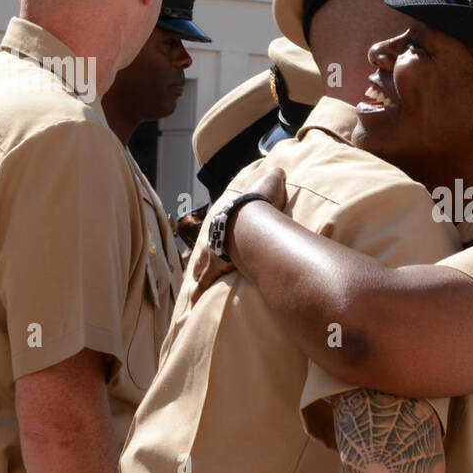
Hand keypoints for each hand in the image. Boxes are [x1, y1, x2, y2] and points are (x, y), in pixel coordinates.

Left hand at [191, 167, 287, 298]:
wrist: (250, 218)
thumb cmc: (258, 202)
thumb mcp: (267, 182)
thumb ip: (272, 177)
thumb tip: (278, 169)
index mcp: (225, 220)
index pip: (220, 229)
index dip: (218, 236)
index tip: (216, 242)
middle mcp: (215, 237)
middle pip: (206, 251)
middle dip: (202, 260)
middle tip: (198, 269)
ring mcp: (212, 253)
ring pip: (202, 268)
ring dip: (199, 277)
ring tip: (194, 292)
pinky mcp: (214, 268)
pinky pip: (204, 284)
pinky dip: (199, 293)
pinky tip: (194, 303)